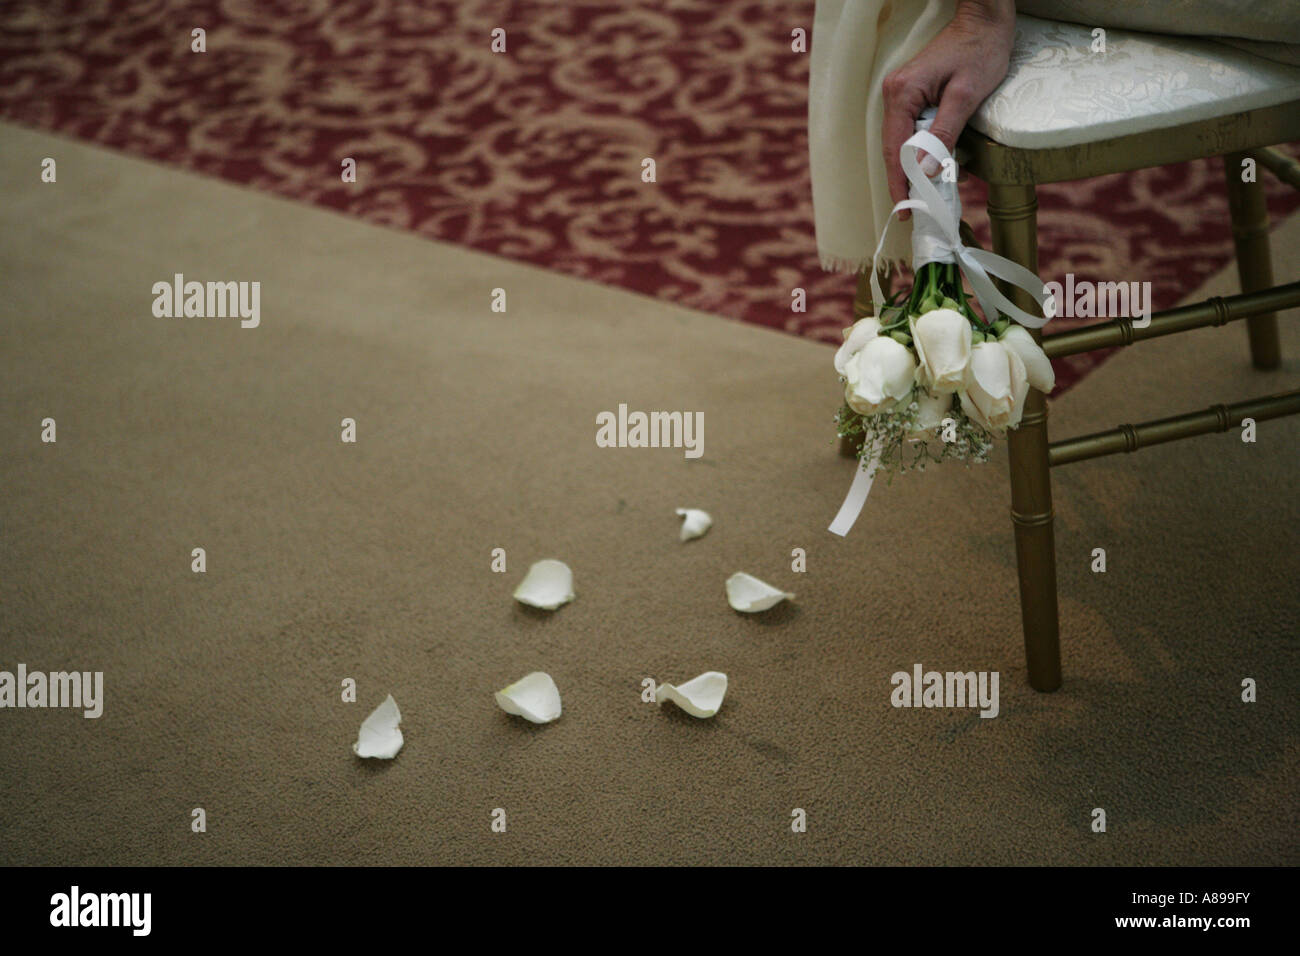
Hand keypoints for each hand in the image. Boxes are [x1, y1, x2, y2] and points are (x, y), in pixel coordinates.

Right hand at [881, 0, 1015, 218]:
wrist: (985, 19)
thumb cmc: (980, 50)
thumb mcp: (966, 96)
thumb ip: (944, 134)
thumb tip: (925, 171)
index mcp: (902, 94)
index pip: (895, 149)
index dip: (899, 183)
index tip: (906, 210)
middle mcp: (894, 94)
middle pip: (896, 148)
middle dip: (908, 180)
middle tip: (920, 209)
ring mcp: (901, 94)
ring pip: (904, 142)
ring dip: (918, 167)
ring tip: (933, 192)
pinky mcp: (912, 95)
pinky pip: (913, 130)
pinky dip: (925, 150)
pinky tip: (941, 165)